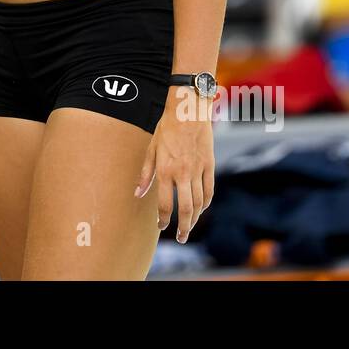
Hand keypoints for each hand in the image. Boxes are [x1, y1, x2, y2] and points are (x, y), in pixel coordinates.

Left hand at [136, 88, 214, 243]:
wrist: (187, 111)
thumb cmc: (166, 129)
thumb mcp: (151, 149)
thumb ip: (145, 174)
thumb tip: (138, 194)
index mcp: (165, 170)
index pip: (166, 204)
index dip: (163, 219)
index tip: (161, 226)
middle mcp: (183, 173)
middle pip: (186, 209)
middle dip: (183, 227)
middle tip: (181, 237)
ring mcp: (198, 170)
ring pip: (199, 202)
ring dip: (195, 218)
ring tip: (190, 226)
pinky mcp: (210, 165)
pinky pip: (210, 190)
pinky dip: (206, 203)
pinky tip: (201, 208)